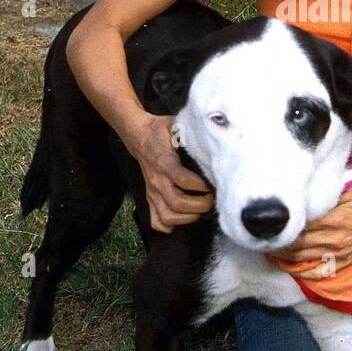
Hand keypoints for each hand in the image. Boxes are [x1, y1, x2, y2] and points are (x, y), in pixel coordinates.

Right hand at [128, 114, 213, 232]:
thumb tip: (211, 135)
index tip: (213, 184)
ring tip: (200, 210)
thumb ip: (191, 131)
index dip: (200, 185)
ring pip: (167, 216)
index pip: (183, 179)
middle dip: (199, 205)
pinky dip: (168, 226)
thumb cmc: (161, 130)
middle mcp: (156, 180)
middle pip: (176, 202)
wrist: (138, 135)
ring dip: (187, 218)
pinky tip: (182, 219)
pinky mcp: (149, 197)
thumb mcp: (175, 124)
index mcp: (164, 162)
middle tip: (212, 200)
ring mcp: (151, 191)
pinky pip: (155, 221)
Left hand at [270, 183, 351, 280]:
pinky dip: (300, 272)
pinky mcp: (343, 262)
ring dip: (282, 257)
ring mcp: (339, 253)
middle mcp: (335, 239)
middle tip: (260, 238)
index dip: (281, 226)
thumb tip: (303, 195)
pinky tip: (288, 266)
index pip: (300, 225)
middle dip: (276, 243)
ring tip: (268, 250)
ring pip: (302, 259)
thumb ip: (327, 193)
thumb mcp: (350, 189)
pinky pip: (317, 272)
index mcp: (336, 219)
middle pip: (296, 244)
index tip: (267, 223)